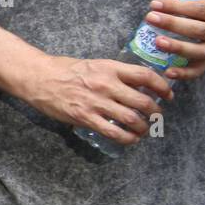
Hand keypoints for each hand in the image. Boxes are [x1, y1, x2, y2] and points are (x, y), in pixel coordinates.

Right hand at [22, 54, 172, 147]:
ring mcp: (96, 102)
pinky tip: (130, 139)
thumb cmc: (62, 69)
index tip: (168, 95)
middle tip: (156, 116)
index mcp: (108, 68)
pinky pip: (114, 132)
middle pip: (144, 101)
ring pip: (133, 119)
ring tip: (144, 130)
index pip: (145, 76)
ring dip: (144, 128)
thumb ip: (112, 74)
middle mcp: (106, 85)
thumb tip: (134, 84)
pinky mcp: (85, 117)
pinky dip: (127, 139)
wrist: (37, 77)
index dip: (162, 86)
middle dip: (156, 112)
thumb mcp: (92, 65)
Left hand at [143, 0, 204, 80]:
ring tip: (157, 42)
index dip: (177, 6)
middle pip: (198, 29)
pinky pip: (198, 71)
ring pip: (200, 51)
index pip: (198, 9)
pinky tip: (168, 72)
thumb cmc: (201, 6)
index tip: (154, 4)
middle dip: (174, 24)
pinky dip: (184, 73)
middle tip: (150, 18)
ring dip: (179, 47)